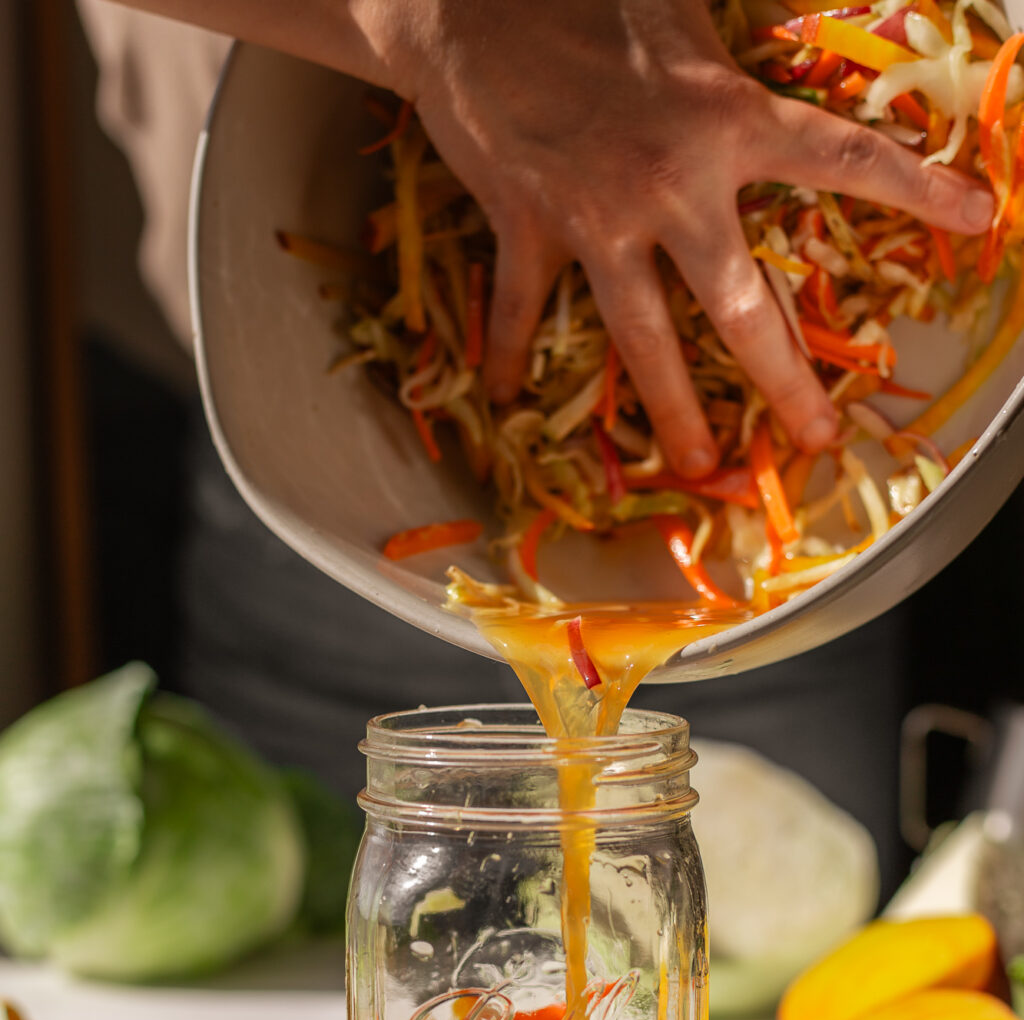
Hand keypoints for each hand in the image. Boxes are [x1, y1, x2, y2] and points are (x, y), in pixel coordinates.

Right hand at [363, 0, 993, 475]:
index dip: (916, 191)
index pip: (840, 160)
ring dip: (671, 411)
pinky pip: (520, 307)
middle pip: (738, 306)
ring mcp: (594, 218)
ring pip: (642, 336)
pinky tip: (502, 398)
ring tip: (695, 467)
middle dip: (783, 382)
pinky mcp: (527, 228)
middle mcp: (668, 186)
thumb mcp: (685, 2)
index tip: (976, 221)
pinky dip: (507, 352)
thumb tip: (818, 13)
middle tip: (814, 440)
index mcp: (724, 120)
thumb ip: (744, 43)